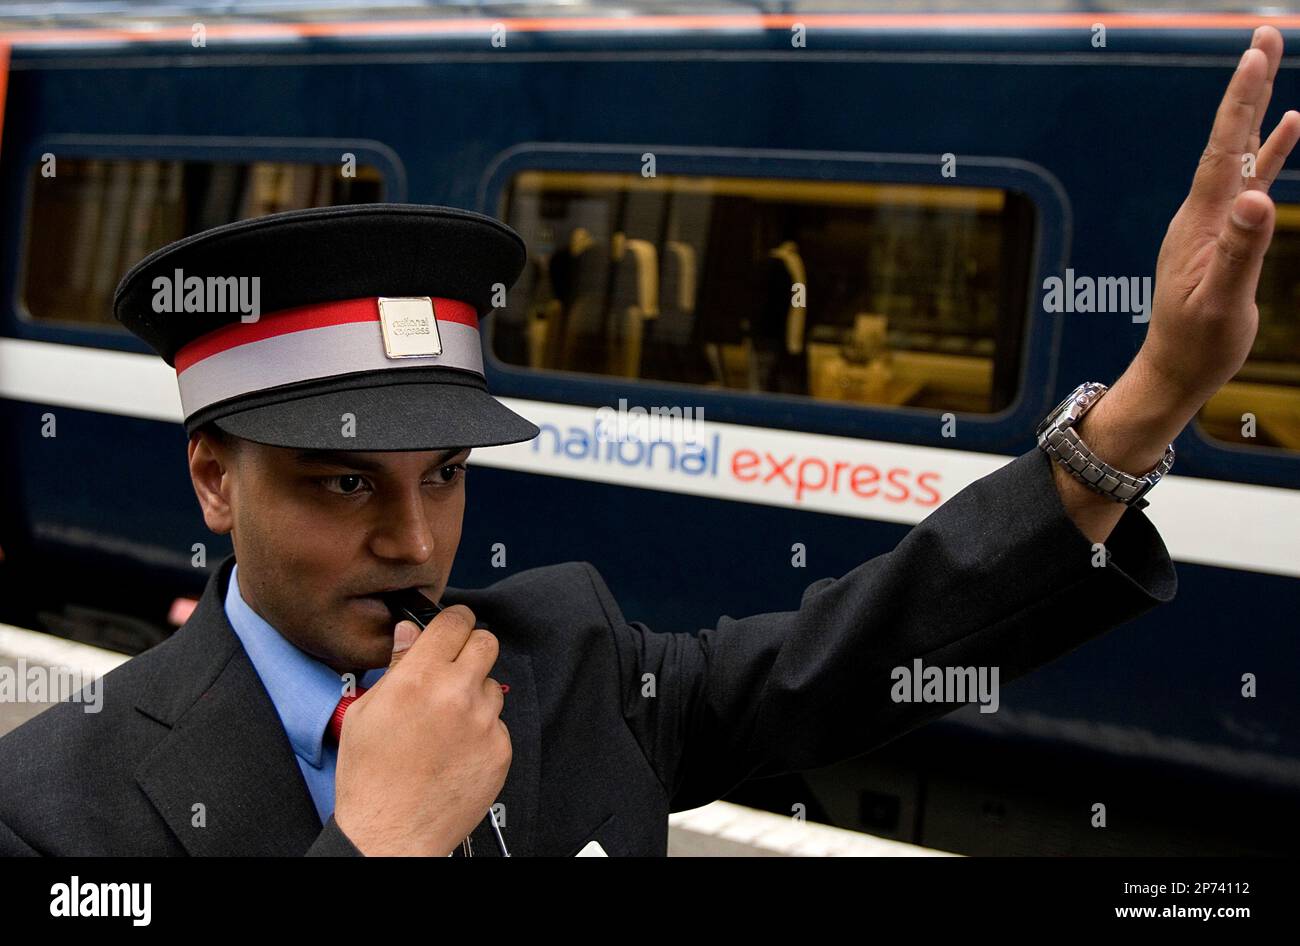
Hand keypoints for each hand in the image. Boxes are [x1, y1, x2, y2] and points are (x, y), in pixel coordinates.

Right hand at [332, 605, 510, 855]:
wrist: (391, 834)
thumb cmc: (370, 779)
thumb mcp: (367, 712)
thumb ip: (396, 666)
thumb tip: (410, 632)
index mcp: (419, 678)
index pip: (454, 621)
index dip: (452, 621)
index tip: (451, 627)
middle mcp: (457, 695)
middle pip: (486, 642)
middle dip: (470, 648)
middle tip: (454, 667)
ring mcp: (484, 723)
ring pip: (493, 686)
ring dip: (475, 694)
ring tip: (447, 722)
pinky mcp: (500, 750)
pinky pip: (498, 723)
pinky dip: (482, 730)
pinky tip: (456, 749)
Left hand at [1138, 25, 1299, 406]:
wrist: (1174, 373)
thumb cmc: (1197, 346)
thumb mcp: (1222, 302)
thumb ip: (1240, 252)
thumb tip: (1254, 200)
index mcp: (1201, 222)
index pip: (1224, 148)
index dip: (1242, 99)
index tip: (1256, 51)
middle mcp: (1200, 212)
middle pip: (1228, 138)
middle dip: (1248, 86)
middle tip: (1264, 34)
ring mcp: (1210, 221)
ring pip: (1239, 153)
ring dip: (1257, 110)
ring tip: (1270, 65)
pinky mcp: (1221, 235)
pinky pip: (1248, 181)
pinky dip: (1268, 152)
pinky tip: (1287, 129)